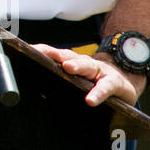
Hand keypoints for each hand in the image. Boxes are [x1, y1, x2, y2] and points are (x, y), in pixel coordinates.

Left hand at [31, 44, 146, 106]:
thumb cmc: (92, 83)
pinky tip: (90, 100)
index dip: (41, 51)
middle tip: (43, 55)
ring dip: (77, 65)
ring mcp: (99, 71)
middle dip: (55, 54)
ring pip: (87, 66)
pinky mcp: (114, 83)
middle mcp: (83, 63)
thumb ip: (59, 81)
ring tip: (68, 67)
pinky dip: (98, 93)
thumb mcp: (75, 80)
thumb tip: (34, 91)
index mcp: (71, 62)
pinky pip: (106, 87)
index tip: (26, 49)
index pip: (54, 54)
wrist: (123, 82)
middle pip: (68, 56)